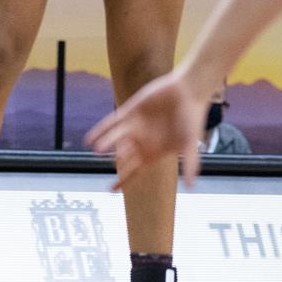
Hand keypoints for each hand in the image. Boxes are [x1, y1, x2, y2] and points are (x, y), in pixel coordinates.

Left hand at [85, 70, 208, 190]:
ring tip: (98, 150)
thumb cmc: (192, 118)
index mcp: (154, 151)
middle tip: (110, 171)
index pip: (135, 170)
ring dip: (106, 144)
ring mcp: (135, 125)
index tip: (112, 190)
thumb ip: (190, 163)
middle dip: (116, 164)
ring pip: (115, 139)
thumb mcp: (190, 143)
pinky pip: (111, 122)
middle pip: (123, 156)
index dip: (124, 180)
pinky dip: (100, 130)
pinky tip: (89, 138)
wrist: (187, 91)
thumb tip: (191, 186)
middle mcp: (142, 140)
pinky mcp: (130, 110)